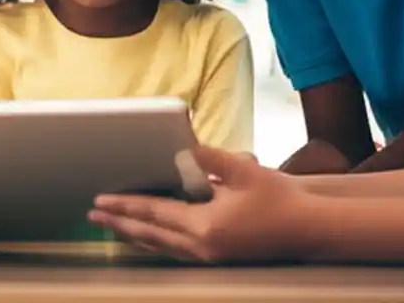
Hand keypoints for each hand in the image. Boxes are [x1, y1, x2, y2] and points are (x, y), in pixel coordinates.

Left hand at [88, 146, 306, 262]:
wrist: (309, 229)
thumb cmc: (279, 198)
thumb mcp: (242, 170)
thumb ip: (208, 157)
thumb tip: (180, 145)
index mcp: (204, 226)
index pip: (153, 213)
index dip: (124, 207)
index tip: (100, 202)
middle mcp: (201, 247)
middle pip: (150, 235)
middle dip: (120, 224)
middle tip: (94, 216)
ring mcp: (209, 256)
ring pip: (161, 246)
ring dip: (136, 234)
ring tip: (115, 225)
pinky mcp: (218, 257)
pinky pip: (176, 251)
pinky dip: (156, 241)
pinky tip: (150, 235)